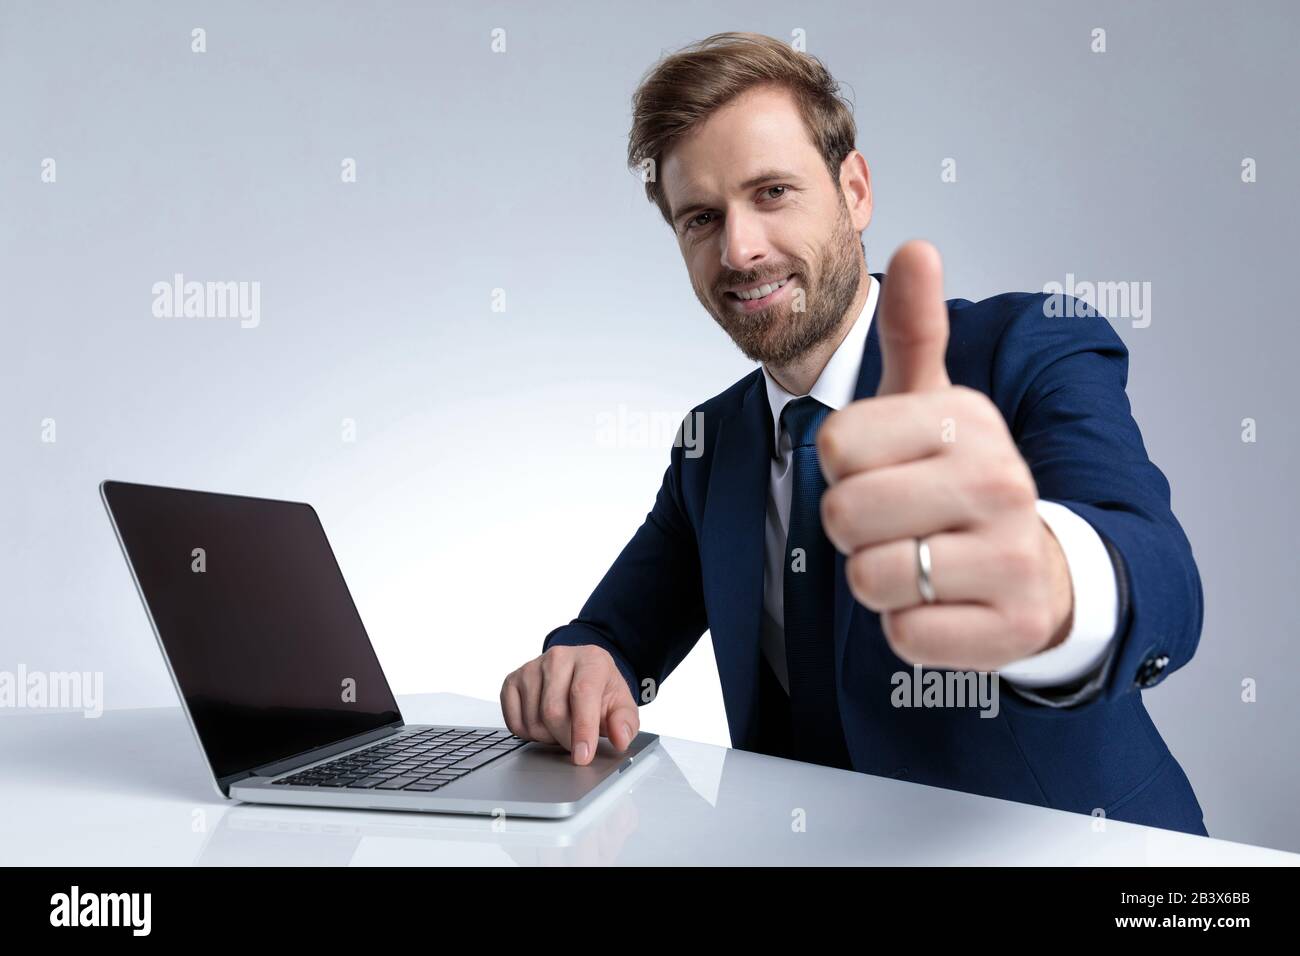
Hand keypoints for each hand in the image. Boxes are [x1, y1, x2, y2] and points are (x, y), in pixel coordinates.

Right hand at [500, 645, 640, 764]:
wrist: (581, 675)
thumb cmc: (601, 692)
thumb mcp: (622, 706)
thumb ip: (625, 723)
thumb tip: (620, 738)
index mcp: (591, 659)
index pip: (582, 693)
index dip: (583, 729)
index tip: (582, 756)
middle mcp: (559, 657)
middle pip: (553, 711)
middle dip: (565, 738)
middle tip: (576, 743)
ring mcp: (532, 667)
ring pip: (533, 720)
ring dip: (548, 737)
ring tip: (562, 727)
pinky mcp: (513, 680)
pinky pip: (514, 721)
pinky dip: (529, 734)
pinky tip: (543, 725)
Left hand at [816, 240, 1072, 670]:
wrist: (1039, 568)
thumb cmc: (959, 481)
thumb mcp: (936, 406)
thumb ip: (917, 332)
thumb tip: (919, 245)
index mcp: (968, 420)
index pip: (836, 442)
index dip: (842, 464)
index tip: (882, 467)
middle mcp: (999, 482)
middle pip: (843, 515)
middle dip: (852, 527)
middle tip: (896, 522)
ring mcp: (1011, 558)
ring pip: (869, 580)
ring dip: (879, 579)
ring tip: (921, 560)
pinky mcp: (1008, 629)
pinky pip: (903, 636)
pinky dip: (908, 628)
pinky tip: (944, 603)